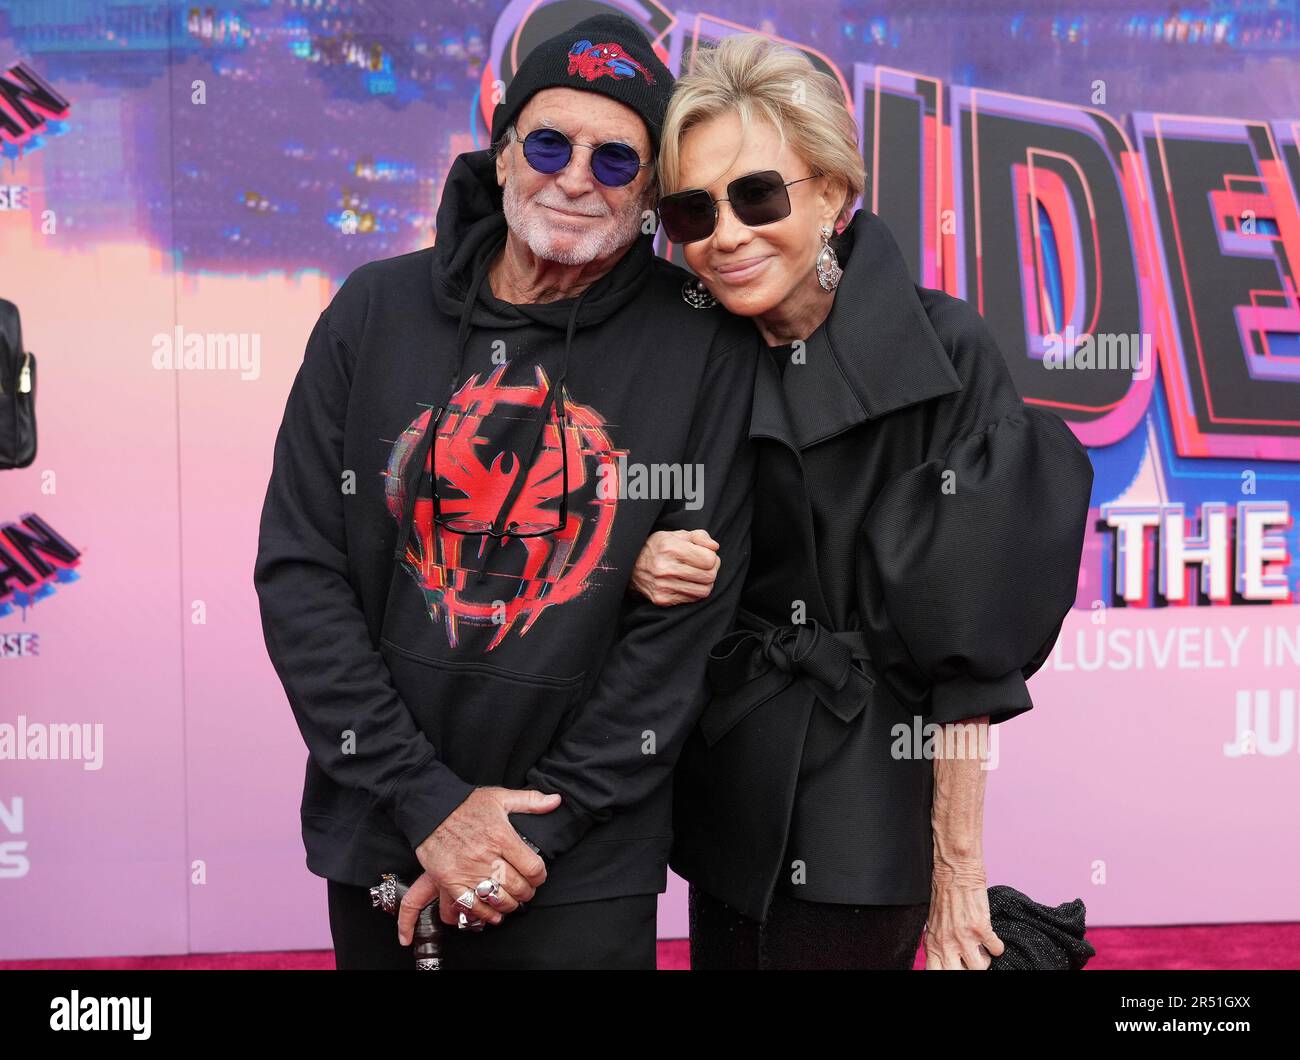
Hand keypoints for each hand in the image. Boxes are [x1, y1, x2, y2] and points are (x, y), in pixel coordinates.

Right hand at [396, 787, 557, 942]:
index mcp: (502, 836)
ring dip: (509, 905)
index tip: (538, 876)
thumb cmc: (465, 804)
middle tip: (526, 891)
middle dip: (527, 893)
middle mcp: (486, 856)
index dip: (540, 876)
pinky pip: (472, 905)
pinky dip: (486, 914)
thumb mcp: (500, 796)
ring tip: (512, 901)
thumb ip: (530, 800)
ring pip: (498, 900)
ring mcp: (468, 870)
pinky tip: (494, 914)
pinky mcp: (451, 881)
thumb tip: (555, 801)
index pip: (533, 867)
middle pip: (518, 887)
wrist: (431, 808)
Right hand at [630, 529, 719, 605]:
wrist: (630, 565)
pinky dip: (694, 591)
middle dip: (712, 570)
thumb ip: (700, 536)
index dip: (712, 557)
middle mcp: (665, 567)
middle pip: (709, 576)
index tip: (706, 555)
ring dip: (705, 583)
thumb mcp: (677, 535)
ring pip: (704, 591)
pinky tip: (687, 583)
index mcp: (670, 547)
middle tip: (705, 566)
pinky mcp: (662, 599)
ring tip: (697, 575)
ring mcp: (663, 585)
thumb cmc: (658, 548)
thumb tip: (715, 547)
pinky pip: (692, 599)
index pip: (709, 559)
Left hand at [923, 859, 1004, 969]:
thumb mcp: (934, 924)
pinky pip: (996, 950)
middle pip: (960, 974)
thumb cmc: (943, 895)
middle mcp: (947, 944)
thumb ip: (939, 944)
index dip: (948, 972)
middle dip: (968, 968)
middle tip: (970, 959)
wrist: (954, 872)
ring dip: (984, 958)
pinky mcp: (981, 929)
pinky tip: (990, 936)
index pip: (935, 973)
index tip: (958, 966)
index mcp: (932, 944)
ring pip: (980, 967)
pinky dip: (997, 945)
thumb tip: (947, 960)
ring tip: (981, 947)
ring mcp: (964, 938)